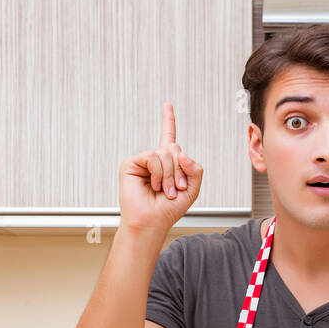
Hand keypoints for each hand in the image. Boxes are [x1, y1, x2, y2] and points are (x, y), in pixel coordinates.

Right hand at [118, 102, 203, 235]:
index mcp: (168, 164)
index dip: (168, 121)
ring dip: (170, 175)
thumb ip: (196, 169)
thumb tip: (182, 154)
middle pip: (175, 149)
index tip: (167, 105)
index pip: (169, 137)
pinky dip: (158, 172)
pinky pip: (153, 156)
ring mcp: (143, 160)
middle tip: (176, 189)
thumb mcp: (192, 189)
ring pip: (165, 153)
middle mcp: (155, 160)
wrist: (151, 222)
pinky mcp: (132, 163)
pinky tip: (154, 185)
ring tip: (164, 191)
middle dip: (180, 171)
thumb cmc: (169, 210)